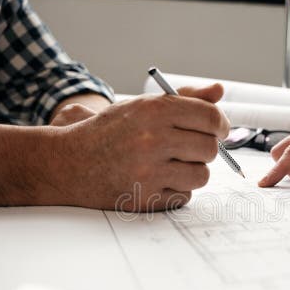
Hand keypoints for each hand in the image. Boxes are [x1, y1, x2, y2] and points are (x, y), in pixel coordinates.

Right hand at [54, 84, 228, 211]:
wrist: (69, 163)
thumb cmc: (111, 131)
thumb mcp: (142, 106)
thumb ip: (184, 98)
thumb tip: (219, 91)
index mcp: (153, 110)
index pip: (209, 117)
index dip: (220, 125)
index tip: (219, 130)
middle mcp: (152, 140)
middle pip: (210, 149)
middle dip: (205, 149)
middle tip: (191, 148)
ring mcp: (148, 171)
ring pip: (201, 175)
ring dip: (193, 171)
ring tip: (172, 165)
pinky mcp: (146, 198)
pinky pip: (185, 196)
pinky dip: (177, 189)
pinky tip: (158, 180)